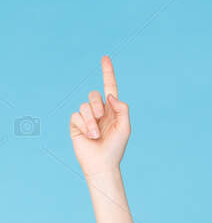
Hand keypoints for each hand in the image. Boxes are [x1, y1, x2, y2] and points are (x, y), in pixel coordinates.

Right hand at [69, 55, 130, 176]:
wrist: (102, 164)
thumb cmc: (116, 148)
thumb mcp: (125, 127)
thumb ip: (122, 108)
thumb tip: (109, 96)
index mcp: (111, 110)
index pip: (109, 87)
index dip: (107, 73)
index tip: (105, 58)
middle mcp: (98, 111)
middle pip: (94, 95)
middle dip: (97, 105)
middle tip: (101, 118)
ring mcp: (86, 117)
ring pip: (84, 105)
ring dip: (92, 121)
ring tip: (96, 135)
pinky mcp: (76, 124)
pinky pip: (77, 115)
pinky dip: (84, 125)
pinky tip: (89, 136)